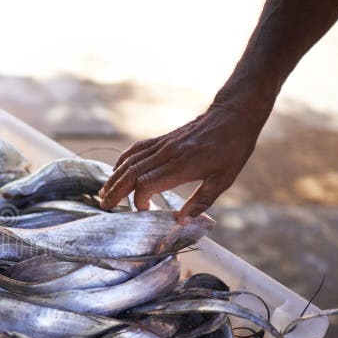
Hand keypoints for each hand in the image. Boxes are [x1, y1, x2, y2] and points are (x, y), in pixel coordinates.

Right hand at [98, 100, 270, 222]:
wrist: (233, 116)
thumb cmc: (232, 149)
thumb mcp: (223, 180)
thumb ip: (201, 202)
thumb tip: (181, 222)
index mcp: (182, 166)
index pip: (147, 183)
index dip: (139, 200)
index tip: (144, 211)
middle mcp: (168, 154)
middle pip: (132, 173)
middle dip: (116, 191)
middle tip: (106, 206)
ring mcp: (163, 144)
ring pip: (130, 161)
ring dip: (114, 178)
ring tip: (104, 192)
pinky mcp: (162, 139)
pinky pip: (136, 149)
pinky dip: (122, 161)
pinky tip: (116, 171)